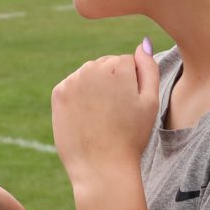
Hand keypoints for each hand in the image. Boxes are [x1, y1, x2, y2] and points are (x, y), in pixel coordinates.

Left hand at [50, 49, 159, 184]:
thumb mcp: (150, 102)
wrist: (102, 166)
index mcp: (118, 66)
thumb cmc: (131, 136)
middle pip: (106, 65)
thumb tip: (141, 42)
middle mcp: (92, 67)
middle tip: (116, 113)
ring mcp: (72, 80)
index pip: (127, 62)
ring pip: (88, 75)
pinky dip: (79, 98)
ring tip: (102, 116)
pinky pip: (73, 86)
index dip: (132, 85)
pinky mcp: (58, 93)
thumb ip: (149, 67)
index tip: (130, 106)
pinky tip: (87, 117)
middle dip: (112, 82)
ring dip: (95, 88)